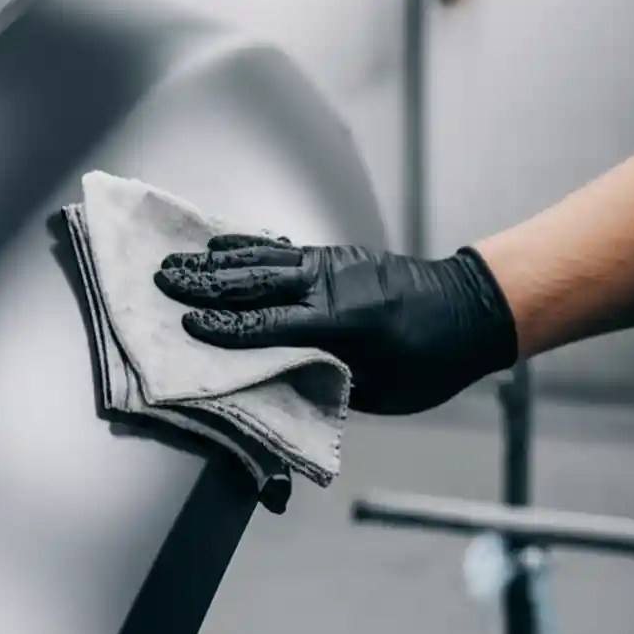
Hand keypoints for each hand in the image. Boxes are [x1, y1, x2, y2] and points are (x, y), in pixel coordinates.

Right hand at [153, 234, 516, 413]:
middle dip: (205, 284)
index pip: (272, 326)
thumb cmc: (430, 364)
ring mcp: (333, 264)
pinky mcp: (335, 255)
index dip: (227, 330)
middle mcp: (334, 286)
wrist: (471, 310)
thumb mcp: (380, 390)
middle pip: (257, 283)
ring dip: (215, 260)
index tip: (186, 327)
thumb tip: (272, 378)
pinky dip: (247, 244)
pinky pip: (281, 249)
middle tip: (162, 281)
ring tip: (175, 260)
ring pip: (263, 259)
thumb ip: (324, 379)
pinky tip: (218, 242)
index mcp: (347, 324)